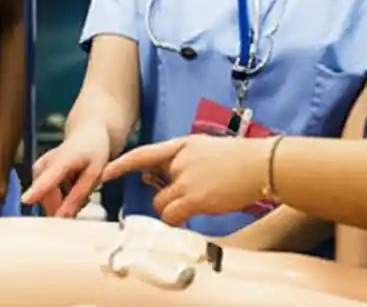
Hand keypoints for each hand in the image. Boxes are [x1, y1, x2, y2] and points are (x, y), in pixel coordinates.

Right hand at [21, 127, 110, 216]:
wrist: (86, 133)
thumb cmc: (93, 151)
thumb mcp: (94, 173)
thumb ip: (78, 196)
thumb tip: (62, 218)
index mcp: (62, 161)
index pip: (48, 179)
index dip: (37, 192)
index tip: (25, 201)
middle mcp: (45, 163)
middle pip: (47, 198)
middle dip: (63, 205)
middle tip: (84, 197)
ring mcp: (38, 167)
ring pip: (46, 198)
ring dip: (62, 201)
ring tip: (79, 187)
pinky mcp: (37, 172)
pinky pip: (46, 194)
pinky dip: (59, 196)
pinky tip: (71, 186)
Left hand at [101, 135, 272, 226]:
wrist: (261, 164)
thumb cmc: (240, 159)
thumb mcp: (206, 150)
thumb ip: (185, 160)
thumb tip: (170, 178)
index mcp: (182, 145)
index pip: (144, 154)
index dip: (122, 164)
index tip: (105, 172)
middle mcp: (179, 161)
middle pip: (154, 186)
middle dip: (166, 195)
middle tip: (189, 196)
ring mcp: (186, 179)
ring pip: (161, 203)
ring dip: (174, 209)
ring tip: (201, 202)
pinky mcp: (194, 197)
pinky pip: (172, 215)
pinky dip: (178, 219)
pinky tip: (194, 215)